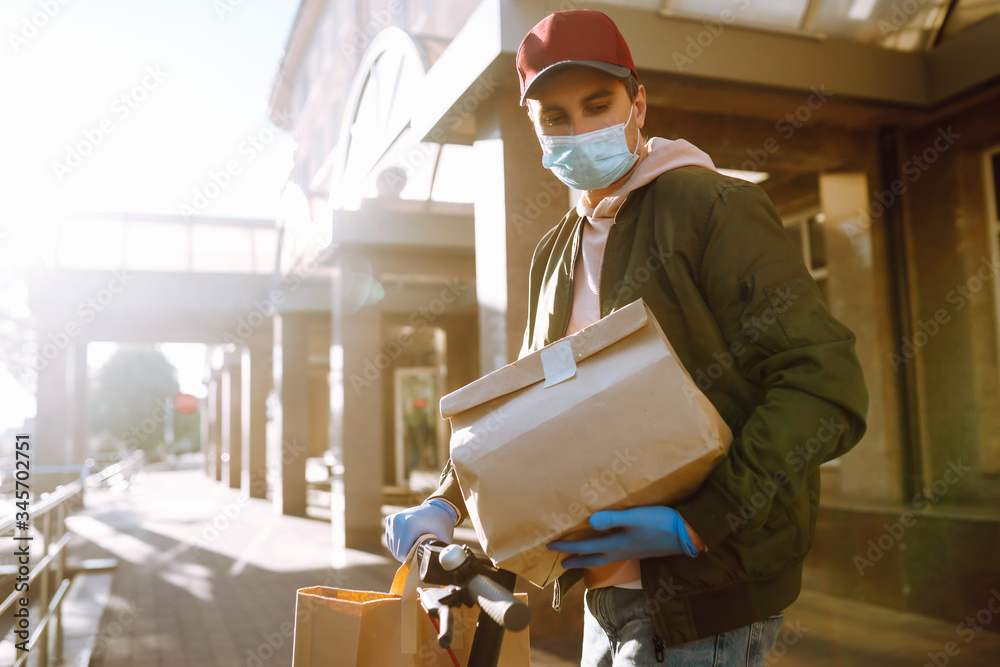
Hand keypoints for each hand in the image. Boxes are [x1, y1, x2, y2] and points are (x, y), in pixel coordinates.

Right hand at [384, 499, 458, 562]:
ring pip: (392, 547)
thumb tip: (434, 573)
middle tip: (420, 547)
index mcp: (409, 524)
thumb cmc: (441, 525)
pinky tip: (409, 538)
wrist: (437, 508)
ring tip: (416, 542)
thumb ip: (438, 555)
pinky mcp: (389, 520)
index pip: (402, 553)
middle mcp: (398, 520)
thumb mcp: (443, 540)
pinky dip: (399, 543)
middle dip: (408, 554)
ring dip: (403, 549)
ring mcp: (392, 520)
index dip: (412, 558)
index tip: (422, 553)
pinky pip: (390, 540)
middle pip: (396, 551)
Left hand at [547, 506, 700, 567]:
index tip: (550, 547)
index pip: (585, 548)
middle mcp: (621, 551)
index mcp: (616, 545)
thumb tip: (589, 523)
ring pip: (605, 558)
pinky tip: (611, 547)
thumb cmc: (661, 523)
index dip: (567, 547)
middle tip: (562, 564)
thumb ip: (612, 519)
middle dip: (576, 560)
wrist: (688, 534)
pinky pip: (616, 554)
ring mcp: (632, 552)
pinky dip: (606, 553)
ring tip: (581, 558)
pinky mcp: (641, 549)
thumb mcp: (635, 518)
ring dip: (590, 559)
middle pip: (593, 559)